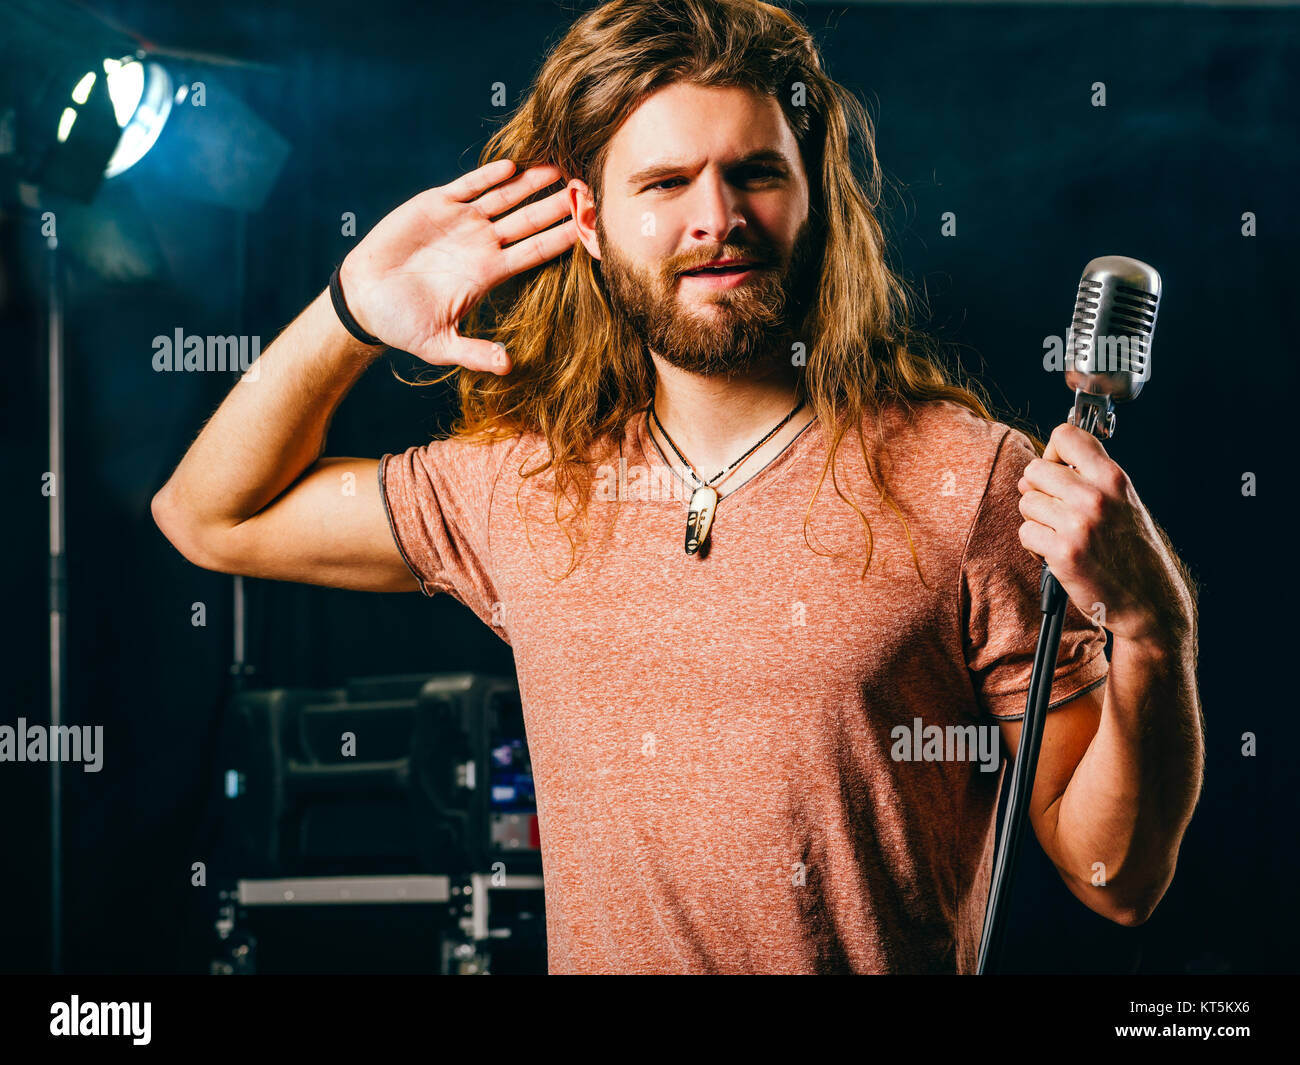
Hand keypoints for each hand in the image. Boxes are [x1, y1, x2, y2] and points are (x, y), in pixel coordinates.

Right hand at [337, 159, 576, 372]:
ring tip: (559, 168)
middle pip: (529, 221)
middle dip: (557, 206)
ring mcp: (461, 222)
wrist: (364, 298)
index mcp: (488, 274)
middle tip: (587, 190)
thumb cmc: (402, 324)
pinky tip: (511, 166)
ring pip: (504, 197)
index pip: (534, 253)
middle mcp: (482, 245)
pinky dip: (488, 175)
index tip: (589, 229)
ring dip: (531, 184)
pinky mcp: (436, 204)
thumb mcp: (440, 344)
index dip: (561, 240)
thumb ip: (475, 353)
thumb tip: (508, 366)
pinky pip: (468, 185)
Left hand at [1016, 422, 1192, 644]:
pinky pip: (1026, 533)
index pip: (1065, 435)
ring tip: (1061, 536)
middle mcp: (1096, 495)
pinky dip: (1035, 547)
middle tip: (1058, 513)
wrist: (1149, 601)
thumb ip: (1081, 482)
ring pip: (1026, 504)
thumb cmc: (1132, 551)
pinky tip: (1056, 555)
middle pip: (1034, 470)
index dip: (1052, 453)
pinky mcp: (1064, 552)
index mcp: (1113, 477)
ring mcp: (1079, 523)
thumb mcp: (1121, 502)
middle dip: (1039, 492)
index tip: (1058, 471)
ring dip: (1037, 521)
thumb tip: (1028, 476)